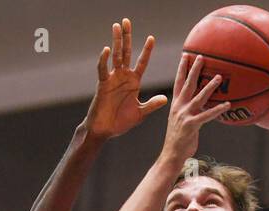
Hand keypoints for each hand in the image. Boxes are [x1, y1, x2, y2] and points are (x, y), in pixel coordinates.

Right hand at [82, 19, 167, 140]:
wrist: (105, 130)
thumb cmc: (121, 122)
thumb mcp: (140, 112)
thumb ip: (151, 104)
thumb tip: (165, 99)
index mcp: (133, 82)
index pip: (142, 62)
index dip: (146, 50)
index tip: (152, 38)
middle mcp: (123, 77)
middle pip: (126, 52)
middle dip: (127, 37)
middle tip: (126, 21)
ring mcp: (112, 79)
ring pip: (115, 56)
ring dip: (116, 41)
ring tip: (117, 26)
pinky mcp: (102, 84)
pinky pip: (103, 69)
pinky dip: (104, 60)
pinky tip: (107, 50)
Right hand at [161, 52, 231, 160]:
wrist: (171, 155)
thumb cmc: (178, 140)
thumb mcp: (181, 122)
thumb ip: (189, 111)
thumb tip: (201, 106)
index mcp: (175, 105)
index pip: (178, 83)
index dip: (181, 69)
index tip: (185, 56)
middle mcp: (179, 108)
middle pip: (187, 84)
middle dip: (194, 69)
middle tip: (201, 56)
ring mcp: (185, 116)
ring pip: (199, 97)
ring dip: (210, 86)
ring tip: (219, 77)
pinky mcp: (191, 126)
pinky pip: (207, 115)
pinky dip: (217, 110)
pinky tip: (227, 104)